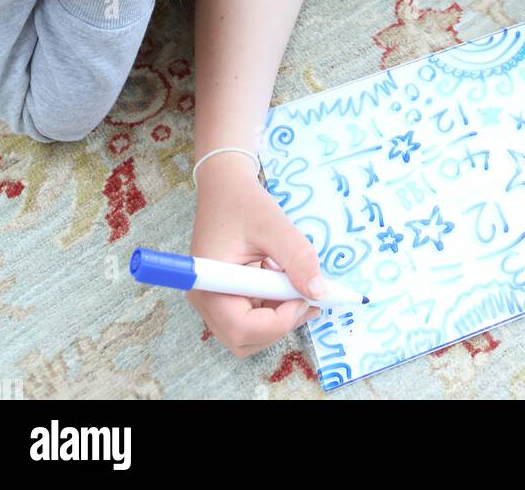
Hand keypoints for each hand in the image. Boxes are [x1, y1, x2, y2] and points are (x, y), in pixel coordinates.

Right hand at [187, 155, 324, 357]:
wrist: (225, 186)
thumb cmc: (242, 202)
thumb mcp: (273, 224)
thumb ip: (297, 257)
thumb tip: (318, 292)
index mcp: (210, 284)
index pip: (241, 327)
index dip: (278, 321)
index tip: (305, 296)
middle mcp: (207, 300)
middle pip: (245, 338)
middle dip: (281, 323)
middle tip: (307, 295)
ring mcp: (215, 301)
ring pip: (252, 333)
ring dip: (281, 315)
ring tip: (297, 283)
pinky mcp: (227, 297)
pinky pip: (253, 317)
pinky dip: (276, 307)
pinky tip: (286, 280)